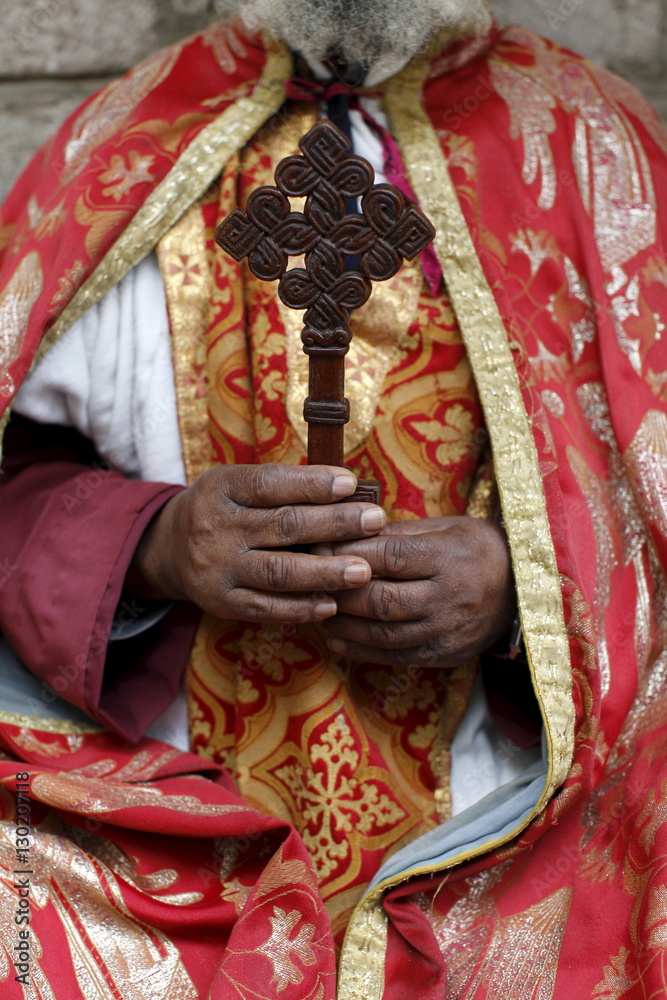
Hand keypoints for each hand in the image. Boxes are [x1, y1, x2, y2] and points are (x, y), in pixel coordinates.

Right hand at [128, 465, 386, 623]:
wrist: (169, 549)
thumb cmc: (224, 508)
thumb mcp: (237, 483)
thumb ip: (282, 486)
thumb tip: (346, 489)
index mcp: (222, 488)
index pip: (269, 483)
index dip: (311, 484)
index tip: (350, 482)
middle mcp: (217, 528)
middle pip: (282, 526)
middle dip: (333, 524)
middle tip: (375, 522)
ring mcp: (218, 568)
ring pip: (278, 571)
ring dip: (325, 572)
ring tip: (363, 570)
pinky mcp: (221, 602)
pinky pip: (266, 608)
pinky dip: (301, 607)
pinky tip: (333, 604)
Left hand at [316, 516, 515, 667]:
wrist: (523, 591)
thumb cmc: (477, 549)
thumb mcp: (446, 527)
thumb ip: (398, 532)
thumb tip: (345, 532)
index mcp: (450, 557)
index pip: (392, 556)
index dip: (349, 553)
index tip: (317, 544)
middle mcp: (449, 598)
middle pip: (383, 600)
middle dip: (339, 591)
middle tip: (308, 580)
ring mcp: (447, 632)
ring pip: (384, 633)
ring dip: (343, 623)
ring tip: (315, 610)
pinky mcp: (443, 655)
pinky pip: (395, 656)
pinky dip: (360, 649)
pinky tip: (336, 637)